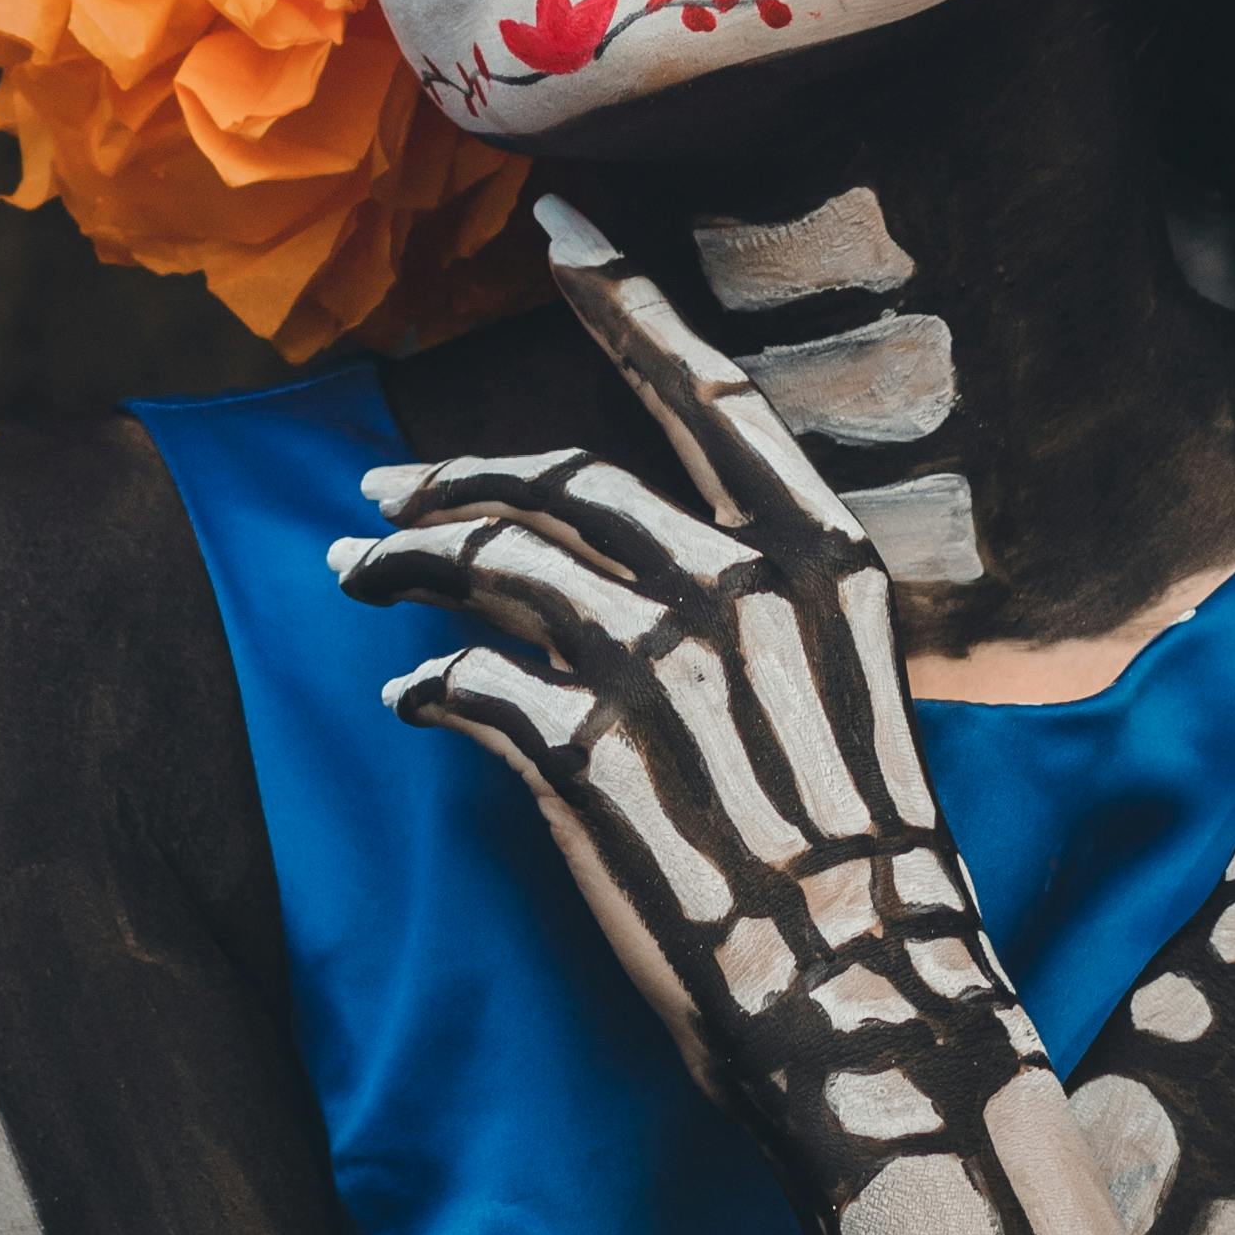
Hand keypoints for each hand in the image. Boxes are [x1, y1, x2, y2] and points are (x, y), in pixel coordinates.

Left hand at [326, 196, 1039, 1207]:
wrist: (873, 1007)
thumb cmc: (869, 870)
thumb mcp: (850, 698)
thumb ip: (765, 616)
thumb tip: (663, 577)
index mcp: (821, 560)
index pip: (706, 395)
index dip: (626, 303)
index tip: (558, 226)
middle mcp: (738, 586)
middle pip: (563, 484)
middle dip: (458, 479)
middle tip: (384, 500)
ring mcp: (658, 664)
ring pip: (496, 565)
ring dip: (410, 564)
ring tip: (360, 576)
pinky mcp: (583, 752)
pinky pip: (470, 684)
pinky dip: (426, 681)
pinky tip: (408, 694)